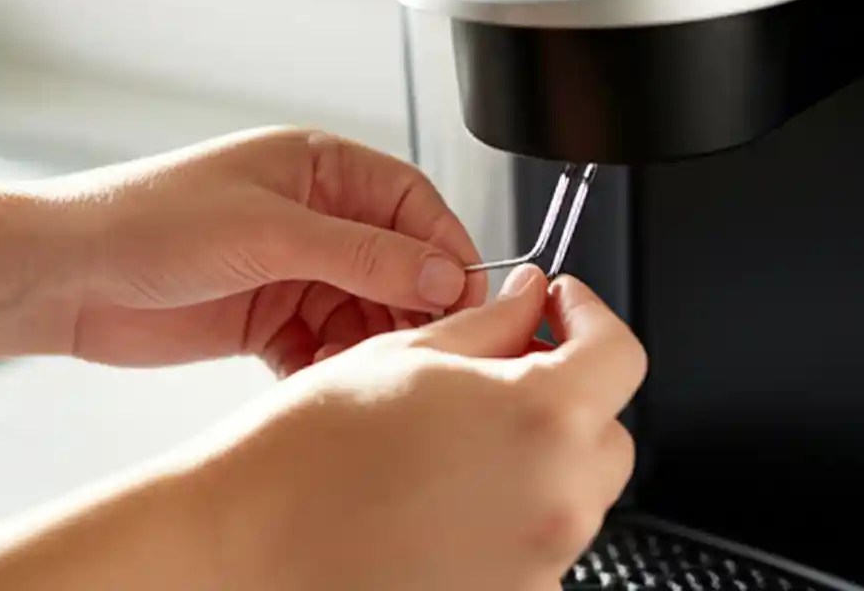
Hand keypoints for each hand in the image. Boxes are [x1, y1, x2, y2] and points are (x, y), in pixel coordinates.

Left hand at [43, 128, 486, 373]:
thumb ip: (362, 253)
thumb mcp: (269, 231)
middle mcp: (311, 217)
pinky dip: (329, 365)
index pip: (411, 204)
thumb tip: (445, 272)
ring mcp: (290, 269)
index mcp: (318, 170)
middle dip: (412, 303)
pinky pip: (322, 344)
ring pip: (364, 309)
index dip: (444, 248)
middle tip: (426, 346)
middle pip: (396, 262)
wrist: (63, 277)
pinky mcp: (266, 318)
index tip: (465, 295)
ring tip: (369, 368)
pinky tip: (322, 380)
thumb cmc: (148, 221)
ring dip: (371, 341)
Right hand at [190, 265, 646, 590]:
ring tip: (454, 451)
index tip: (561, 309)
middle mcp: (557, 500)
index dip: (590, 317)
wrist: (243, 548)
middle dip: (568, 397)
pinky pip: (539, 552)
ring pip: (575, 495)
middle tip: (504, 377)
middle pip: (607, 433)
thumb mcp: (406, 359)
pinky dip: (510, 522)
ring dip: (537, 462)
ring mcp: (539, 565)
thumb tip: (531, 300)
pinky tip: (444, 506)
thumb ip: (490, 325)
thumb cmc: (305, 454)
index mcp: (540, 418)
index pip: (620, 354)